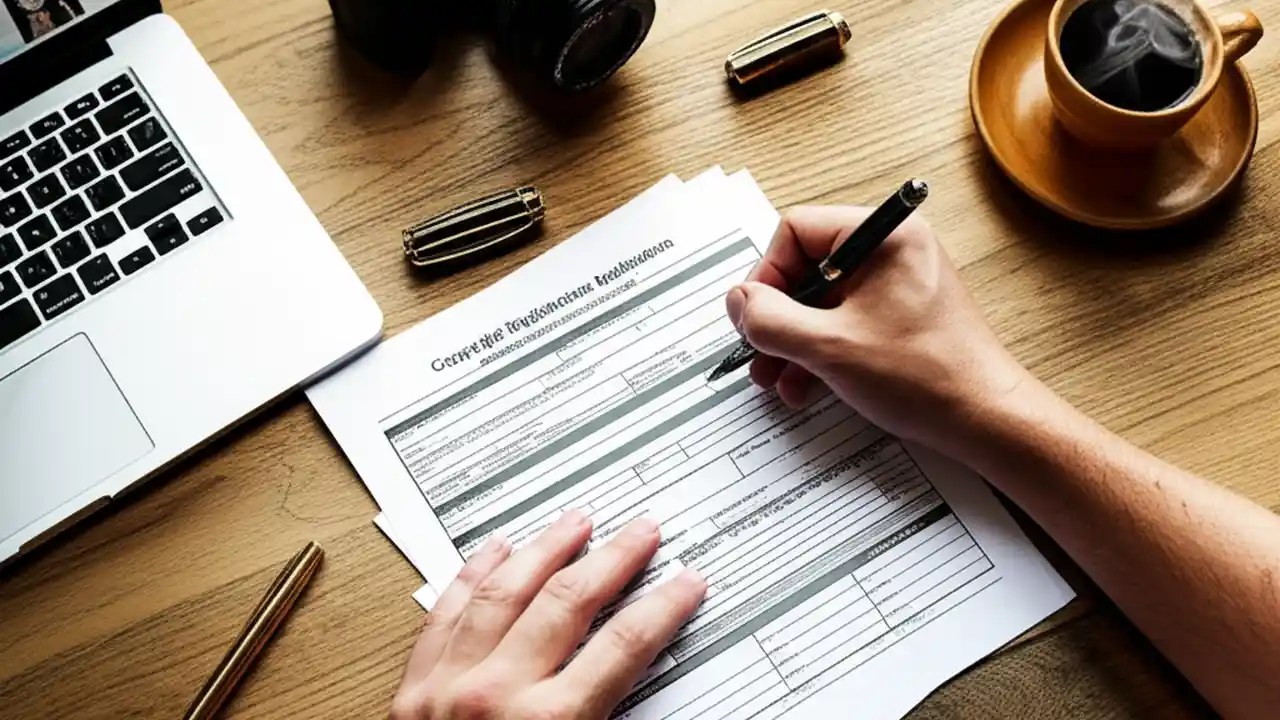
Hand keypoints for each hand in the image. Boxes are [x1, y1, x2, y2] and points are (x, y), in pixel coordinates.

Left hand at [390, 511, 706, 719]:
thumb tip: (645, 694)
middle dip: (614, 559)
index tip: (686, 583)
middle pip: (570, 602)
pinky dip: (472, 574)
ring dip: (545, 549)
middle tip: (641, 532)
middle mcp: (497, 696)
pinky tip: (494, 549)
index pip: (624, 647)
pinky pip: (447, 612)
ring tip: (575, 521)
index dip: (663, 607)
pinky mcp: (412, 690)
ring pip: (505, 590)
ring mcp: (448, 687)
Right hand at [725, 206, 1029, 454]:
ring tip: (777, 379)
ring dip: (792, 341)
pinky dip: (819, 351)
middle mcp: (891, 250)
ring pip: (821, 300)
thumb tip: (738, 301)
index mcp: (883, 235)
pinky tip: (805, 385)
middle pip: (806, 268)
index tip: (754, 316)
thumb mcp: (829, 347)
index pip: (796, 232)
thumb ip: (771, 320)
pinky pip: (844, 321)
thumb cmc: (926, 376)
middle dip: (777, 318)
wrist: (985, 419)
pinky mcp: (899, 315)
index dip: (766, 275)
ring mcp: (897, 283)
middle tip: (759, 352)